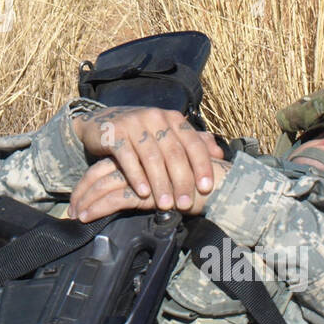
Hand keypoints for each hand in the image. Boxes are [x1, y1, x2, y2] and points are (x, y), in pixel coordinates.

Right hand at [70, 105, 225, 221]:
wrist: (103, 122)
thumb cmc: (142, 133)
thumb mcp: (168, 133)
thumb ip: (193, 142)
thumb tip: (219, 154)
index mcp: (173, 119)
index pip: (193, 143)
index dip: (202, 165)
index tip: (207, 188)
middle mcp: (155, 118)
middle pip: (173, 153)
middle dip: (181, 181)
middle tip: (185, 204)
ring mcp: (134, 124)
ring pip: (152, 158)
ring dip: (160, 184)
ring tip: (165, 205)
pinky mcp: (114, 134)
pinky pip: (127, 158)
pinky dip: (136, 177)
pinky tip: (143, 193)